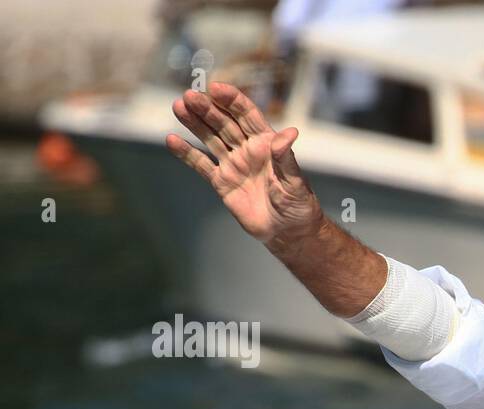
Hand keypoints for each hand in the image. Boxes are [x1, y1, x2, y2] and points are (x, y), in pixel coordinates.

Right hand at [165, 82, 322, 245]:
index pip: (247, 115)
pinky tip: (171, 140)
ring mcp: (233, 164)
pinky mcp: (222, 182)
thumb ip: (286, 158)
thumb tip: (290, 133)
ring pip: (210, 138)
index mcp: (266, 143)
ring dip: (194, 123)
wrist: (288, 231)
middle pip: (224, 123)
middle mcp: (247, 149)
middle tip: (190, 96)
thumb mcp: (295, 181)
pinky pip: (201, 164)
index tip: (216, 88)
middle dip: (208, 109)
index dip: (233, 101)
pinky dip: (187, 153)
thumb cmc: (298, 204)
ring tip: (178, 107)